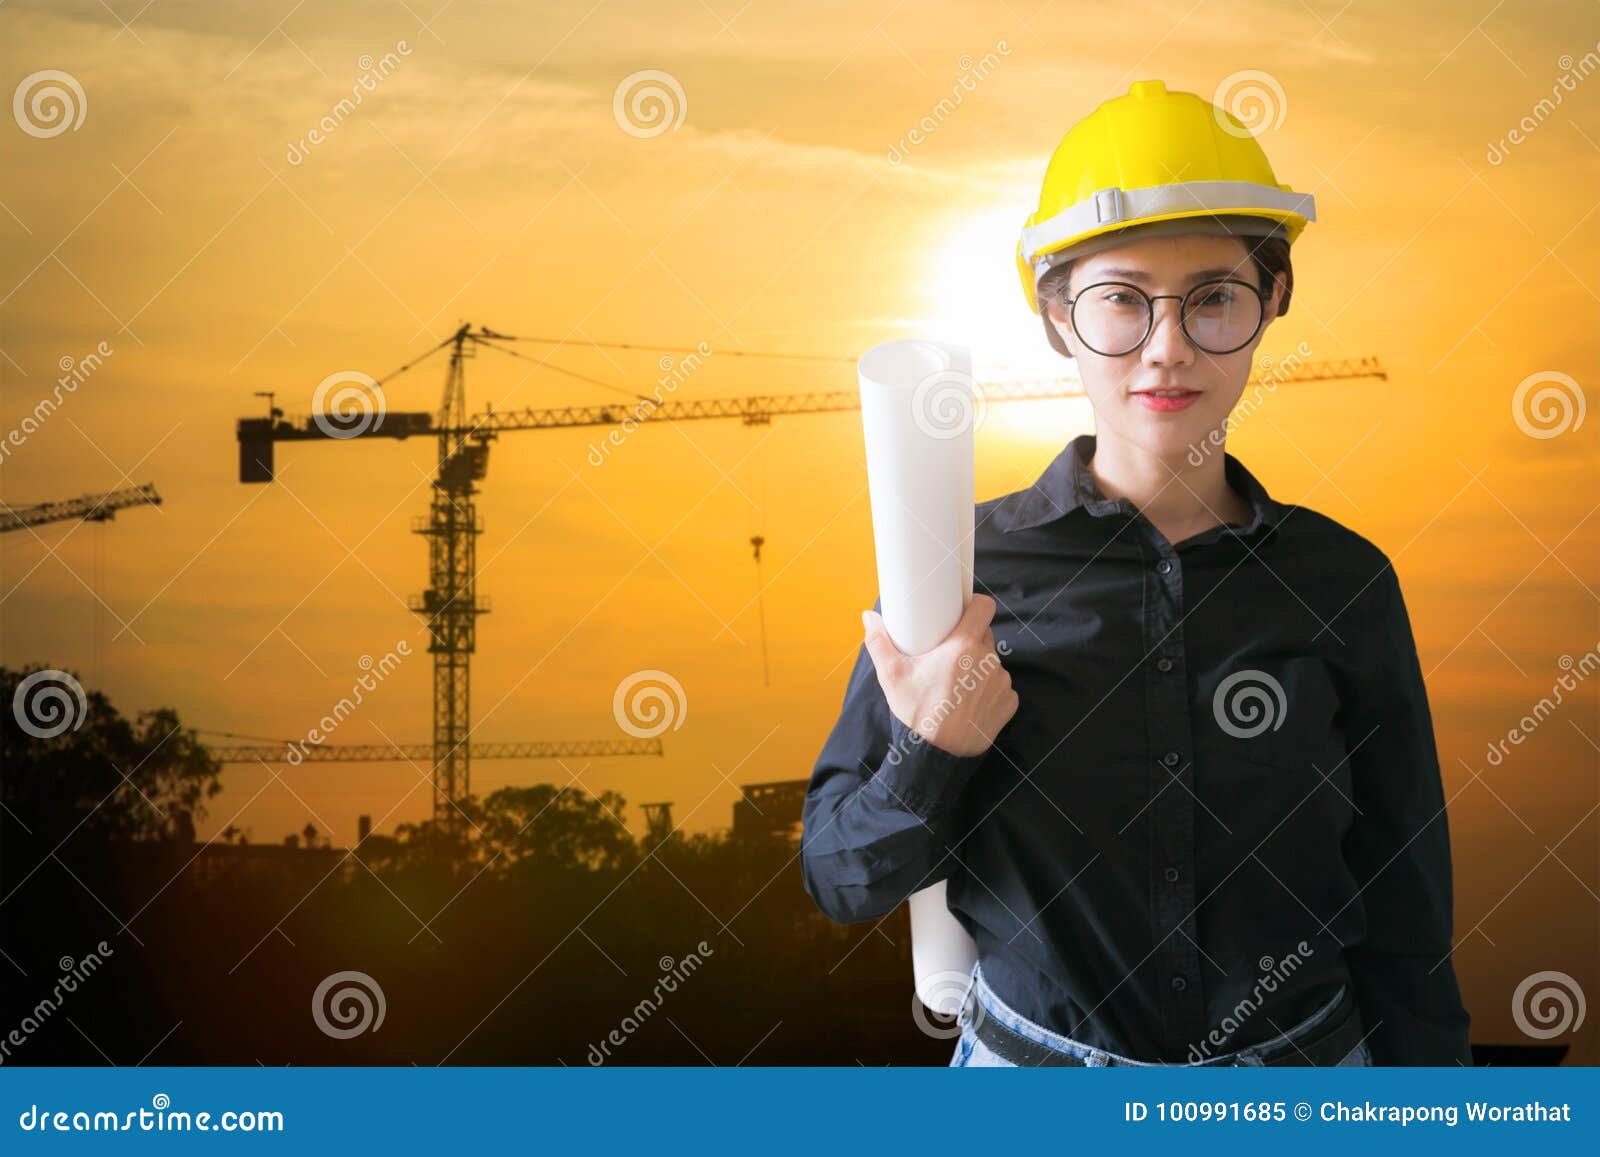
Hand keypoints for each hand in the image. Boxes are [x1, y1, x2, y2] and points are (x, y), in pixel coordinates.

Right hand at [861, 593, 1018, 757]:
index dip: (975, 606)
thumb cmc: (915, 714)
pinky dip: (988, 691)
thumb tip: (869, 617)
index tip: (964, 611)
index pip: (983, 608)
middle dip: (969, 641)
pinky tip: (969, 702)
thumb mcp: (892, 676)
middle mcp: (988, 662)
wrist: (937, 756)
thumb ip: (879, 642)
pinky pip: (1001, 687)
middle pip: (984, 636)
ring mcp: (1001, 683)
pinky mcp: (1008, 703)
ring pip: (992, 663)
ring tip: (956, 685)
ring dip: (979, 667)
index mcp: (963, 647)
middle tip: (947, 655)